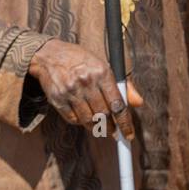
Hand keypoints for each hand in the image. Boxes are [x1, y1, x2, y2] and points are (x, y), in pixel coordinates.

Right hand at [28, 39, 142, 139]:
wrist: (50, 55)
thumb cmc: (82, 60)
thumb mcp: (105, 66)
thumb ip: (124, 85)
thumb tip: (139, 103)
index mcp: (102, 72)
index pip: (117, 103)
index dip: (125, 122)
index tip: (129, 134)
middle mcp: (86, 82)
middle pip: (103, 114)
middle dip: (111, 127)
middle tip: (114, 131)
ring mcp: (71, 91)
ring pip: (88, 120)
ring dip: (96, 127)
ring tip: (101, 127)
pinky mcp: (57, 99)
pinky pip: (73, 119)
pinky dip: (81, 122)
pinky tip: (84, 118)